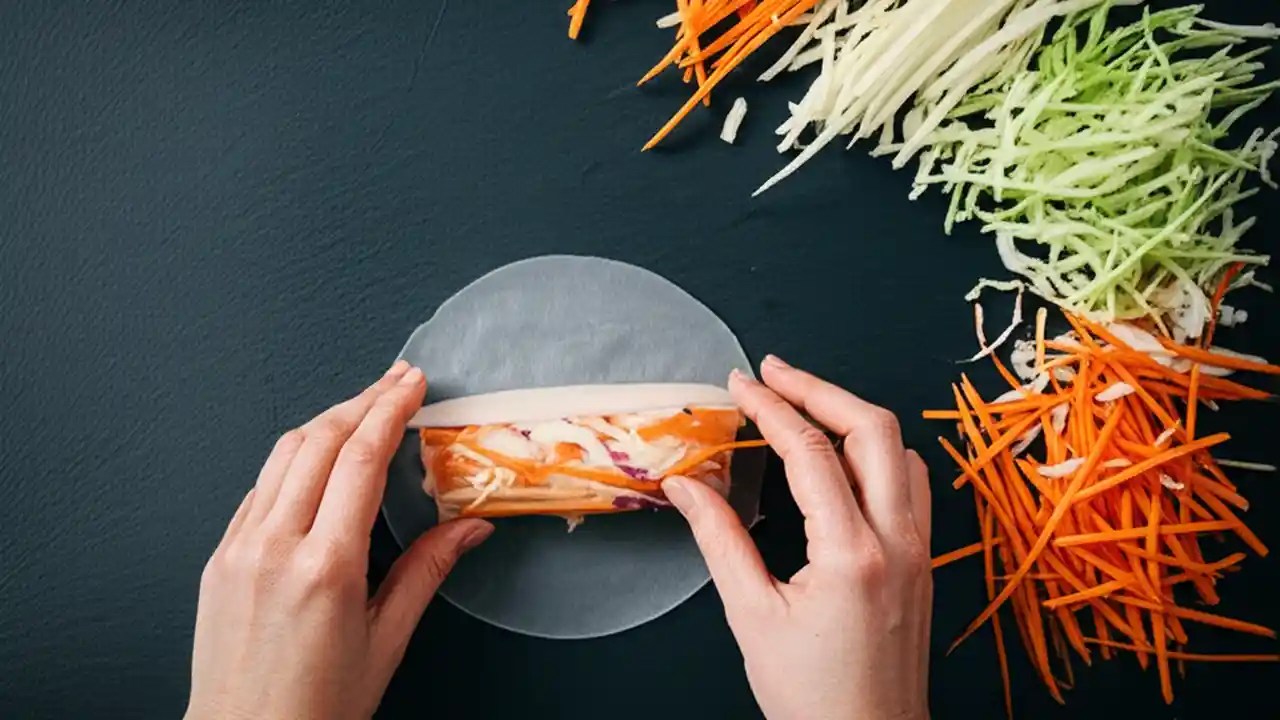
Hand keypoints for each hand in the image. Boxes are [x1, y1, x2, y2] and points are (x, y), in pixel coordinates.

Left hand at [186, 361, 493, 719]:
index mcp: (325, 568)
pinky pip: (259, 488)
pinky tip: (319, 461)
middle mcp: (275, 546)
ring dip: (327, 422)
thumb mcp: (386, 640)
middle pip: (320, 442)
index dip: (389, 411)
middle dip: (362, 400)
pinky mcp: (220, 557)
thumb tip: (471, 526)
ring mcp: (240, 548)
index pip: (361, 460)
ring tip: (364, 408)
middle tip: (397, 380)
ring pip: (282, 455)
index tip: (412, 383)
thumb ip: (427, 571)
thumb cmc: (317, 706)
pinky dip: (294, 460)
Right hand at [662, 356, 931, 719]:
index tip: (740, 383)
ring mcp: (920, 549)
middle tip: (773, 371)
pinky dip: (880, 452)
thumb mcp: (751, 616)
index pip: (811, 452)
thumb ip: (718, 540)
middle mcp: (898, 540)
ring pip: (902, 450)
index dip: (771, 408)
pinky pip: (912, 484)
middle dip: (820, 388)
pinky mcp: (924, 562)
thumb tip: (685, 485)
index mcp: (853, 553)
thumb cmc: (810, 695)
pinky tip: (846, 457)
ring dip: (854, 415)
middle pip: (873, 428)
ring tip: (805, 403)